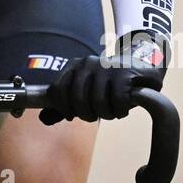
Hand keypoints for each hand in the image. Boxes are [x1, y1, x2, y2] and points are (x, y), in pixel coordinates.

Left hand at [38, 31, 167, 123]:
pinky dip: (120, 110)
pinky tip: (123, 107)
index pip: (58, 90)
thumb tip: (43, 119)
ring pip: (98, 103)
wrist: (139, 63)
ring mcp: (106, 67)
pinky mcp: (124, 73)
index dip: (64, 108)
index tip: (71, 115)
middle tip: (97, 114)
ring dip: (107, 114)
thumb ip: (65, 104)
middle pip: (78, 101)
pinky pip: (117, 101)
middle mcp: (88, 63)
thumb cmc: (108, 83)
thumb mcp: (85, 90)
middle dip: (88, 114)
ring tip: (112, 111)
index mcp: (75, 66)